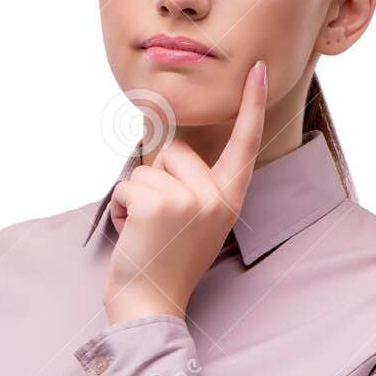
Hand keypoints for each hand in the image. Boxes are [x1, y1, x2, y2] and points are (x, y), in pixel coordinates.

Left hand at [103, 59, 266, 323]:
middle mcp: (216, 196)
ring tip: (144, 232)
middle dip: (155, 178)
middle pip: (175, 151)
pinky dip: (118, 207)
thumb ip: (192, 187)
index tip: (257, 69)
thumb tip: (166, 146)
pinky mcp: (158, 203)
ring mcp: (189, 199)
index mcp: (230, 200)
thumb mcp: (196, 222)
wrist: (150, 306)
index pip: (244, 145)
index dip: (250, 105)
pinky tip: (130, 234)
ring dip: (133, 197)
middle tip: (158, 222)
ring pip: (145, 169)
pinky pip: (125, 184)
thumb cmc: (166, 264)